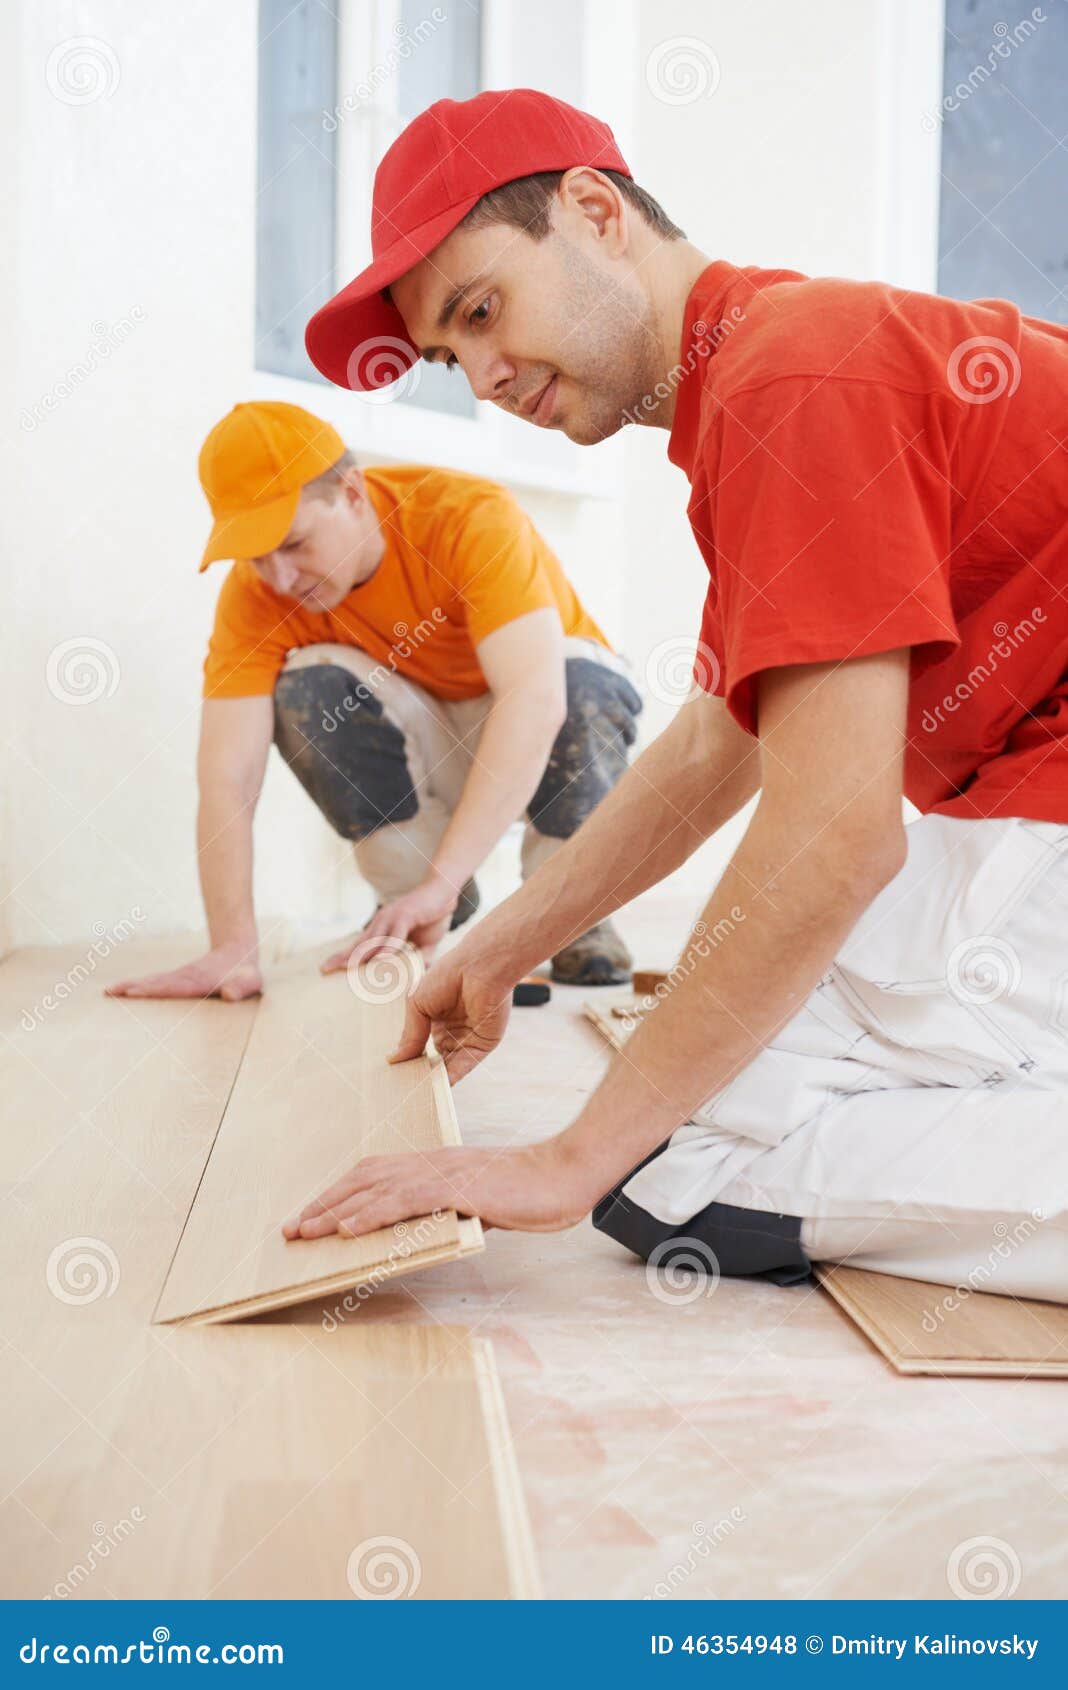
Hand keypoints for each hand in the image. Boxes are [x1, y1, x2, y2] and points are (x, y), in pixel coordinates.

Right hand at [105, 943, 261, 1000]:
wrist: (239, 951)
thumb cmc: (247, 974)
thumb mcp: (251, 982)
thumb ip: (241, 988)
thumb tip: (229, 994)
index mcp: (198, 981)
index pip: (172, 987)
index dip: (153, 989)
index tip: (134, 991)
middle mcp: (184, 978)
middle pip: (154, 983)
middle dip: (132, 987)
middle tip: (110, 992)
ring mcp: (179, 976)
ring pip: (151, 981)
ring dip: (130, 986)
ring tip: (108, 991)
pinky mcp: (177, 978)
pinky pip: (154, 982)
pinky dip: (138, 986)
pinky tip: (125, 990)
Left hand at [282, 1140, 593, 1239]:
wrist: (561, 1176)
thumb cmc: (525, 1193)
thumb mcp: (475, 1204)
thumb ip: (443, 1212)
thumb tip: (415, 1234)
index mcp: (433, 1164)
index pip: (374, 1174)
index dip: (339, 1193)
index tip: (311, 1215)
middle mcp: (430, 1162)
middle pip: (364, 1178)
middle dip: (323, 1203)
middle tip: (291, 1229)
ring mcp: (441, 1172)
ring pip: (376, 1189)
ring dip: (335, 1211)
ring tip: (305, 1232)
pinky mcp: (456, 1187)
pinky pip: (404, 1201)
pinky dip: (372, 1214)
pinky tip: (349, 1229)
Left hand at [321, 878, 458, 972]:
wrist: (445, 892)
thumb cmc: (434, 915)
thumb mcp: (426, 943)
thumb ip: (421, 958)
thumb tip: (422, 973)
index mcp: (384, 929)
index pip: (361, 946)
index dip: (345, 957)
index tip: (327, 968)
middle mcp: (382, 922)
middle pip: (360, 943)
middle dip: (343, 956)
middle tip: (324, 969)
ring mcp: (392, 917)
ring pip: (374, 940)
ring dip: (360, 954)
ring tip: (347, 968)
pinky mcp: (406, 915)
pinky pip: (395, 935)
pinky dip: (387, 948)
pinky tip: (379, 959)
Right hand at [387, 946, 512, 1083]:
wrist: (479, 967)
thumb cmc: (447, 976)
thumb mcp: (417, 1004)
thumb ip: (409, 1035)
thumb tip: (393, 1059)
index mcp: (435, 1019)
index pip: (420, 1047)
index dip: (409, 1059)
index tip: (396, 1074)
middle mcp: (451, 1031)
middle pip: (434, 1060)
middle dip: (421, 1073)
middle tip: (404, 1089)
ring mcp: (467, 1039)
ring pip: (449, 1067)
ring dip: (435, 1079)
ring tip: (416, 1092)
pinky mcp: (483, 1045)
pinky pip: (465, 1065)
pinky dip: (451, 1077)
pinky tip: (436, 1086)